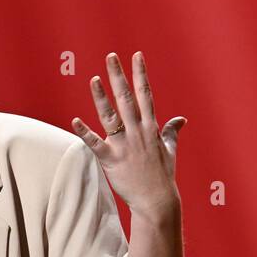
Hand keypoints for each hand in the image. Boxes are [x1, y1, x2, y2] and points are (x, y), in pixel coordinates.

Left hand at [71, 51, 185, 219]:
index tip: (136, 56)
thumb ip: (172, 133)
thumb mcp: (170, 151)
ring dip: (101, 97)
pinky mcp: (112, 160)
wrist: (157, 201)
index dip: (140, 74)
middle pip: (127, 99)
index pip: (145, 95)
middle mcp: (138, 132)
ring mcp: (125, 145)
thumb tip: (181, 120)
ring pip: (111, 116)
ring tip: (94, 79)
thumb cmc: (163, 176)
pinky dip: (85, 132)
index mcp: (151, 128)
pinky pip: (95, 144)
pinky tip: (74, 120)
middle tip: (111, 57)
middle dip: (118, 76)